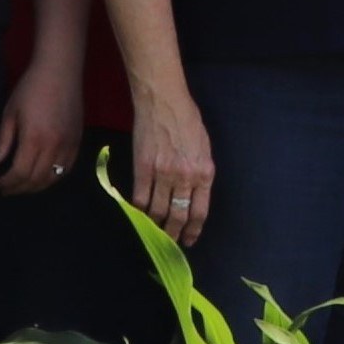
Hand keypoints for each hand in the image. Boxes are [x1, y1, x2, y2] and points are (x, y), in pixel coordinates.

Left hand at [0, 50, 83, 195]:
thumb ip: (3, 140)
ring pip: (53, 178)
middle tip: (7, 189)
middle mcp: (54, 147)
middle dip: (19, 188)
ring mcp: (69, 145)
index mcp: (34, 139)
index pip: (20, 173)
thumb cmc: (30, 88)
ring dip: (36, 187)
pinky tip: (43, 177)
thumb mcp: (10, 112)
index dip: (7, 183)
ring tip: (22, 187)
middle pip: (36, 179)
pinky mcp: (78, 141)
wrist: (60, 71)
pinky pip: (66, 169)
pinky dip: (54, 178)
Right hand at [127, 91, 214, 246]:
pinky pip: (140, 198)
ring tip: (155, 231)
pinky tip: (139, 214)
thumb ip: (201, 171)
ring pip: (158, 211)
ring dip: (156, 225)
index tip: (189, 239)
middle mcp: (185, 177)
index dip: (193, 230)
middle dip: (174, 233)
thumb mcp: (204, 146)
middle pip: (178, 216)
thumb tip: (195, 192)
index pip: (199, 211)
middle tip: (171, 242)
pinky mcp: (143, 168)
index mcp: (204, 172)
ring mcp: (163, 174)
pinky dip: (139, 210)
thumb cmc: (187, 118)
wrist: (163, 100)